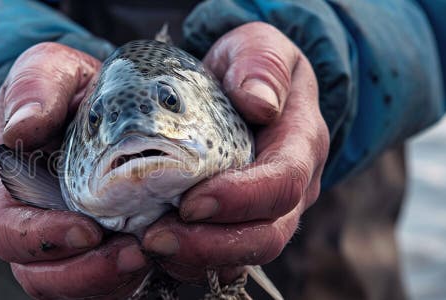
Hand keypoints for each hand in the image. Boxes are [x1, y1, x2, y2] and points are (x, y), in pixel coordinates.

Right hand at [0, 43, 149, 298]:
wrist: (98, 104)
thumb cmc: (68, 89)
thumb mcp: (49, 70)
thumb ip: (32, 88)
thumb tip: (21, 127)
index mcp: (8, 182)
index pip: (8, 227)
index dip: (42, 237)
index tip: (87, 230)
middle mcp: (31, 220)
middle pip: (37, 272)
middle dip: (84, 271)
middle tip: (134, 255)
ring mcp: (65, 240)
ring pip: (73, 285)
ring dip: (110, 279)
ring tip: (152, 255)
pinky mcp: (100, 249)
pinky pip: (107, 281)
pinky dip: (130, 276)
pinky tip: (160, 255)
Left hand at [143, 22, 329, 281]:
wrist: (245, 89)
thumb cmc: (250, 66)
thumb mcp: (258, 46)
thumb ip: (261, 64)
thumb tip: (259, 101)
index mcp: (300, 143)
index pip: (283, 183)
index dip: (240, 198)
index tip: (192, 202)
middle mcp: (292, 189)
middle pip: (266, 236)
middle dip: (211, 245)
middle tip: (154, 238)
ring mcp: (266, 213)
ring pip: (241, 255)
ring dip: (192, 258)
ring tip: (144, 245)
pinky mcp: (237, 225)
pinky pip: (217, 256)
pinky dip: (184, 260)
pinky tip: (147, 248)